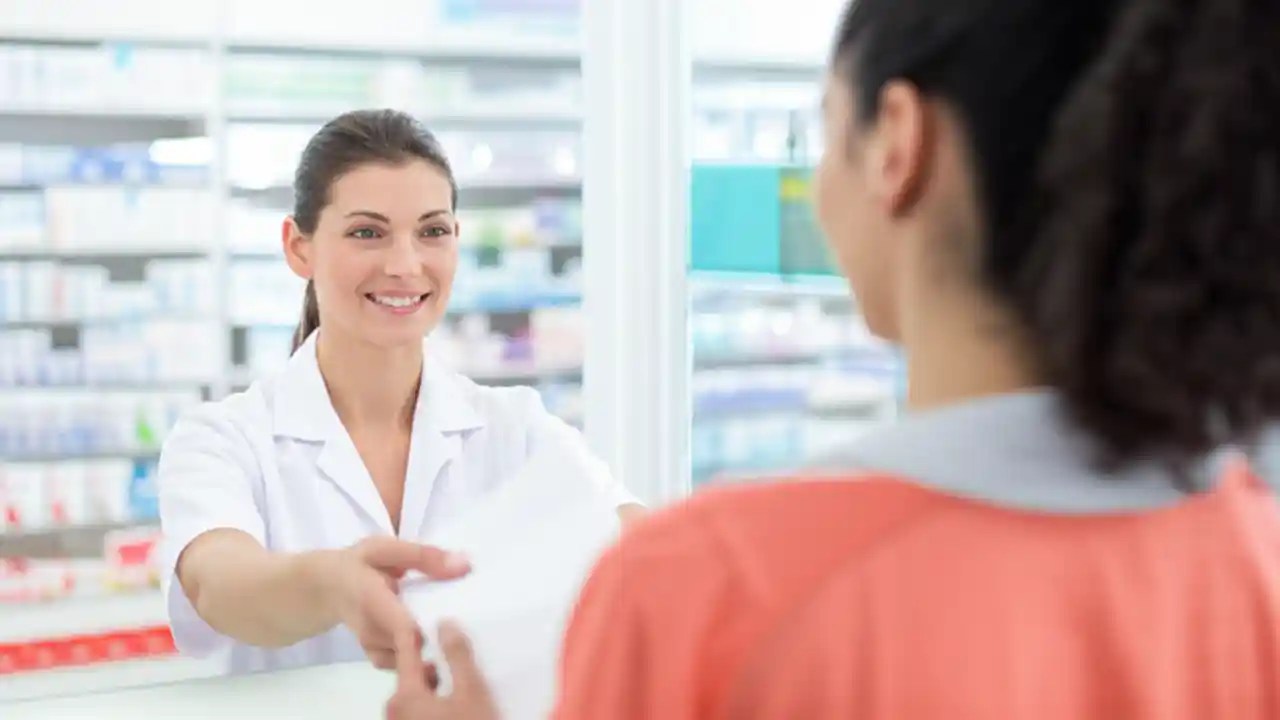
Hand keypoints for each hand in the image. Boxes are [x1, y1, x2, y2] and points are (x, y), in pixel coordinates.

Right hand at [323, 537, 470, 669]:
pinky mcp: (379, 658)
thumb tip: (464, 566)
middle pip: (413, 648)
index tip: (461, 630)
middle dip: (444, 645)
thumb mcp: (388, 549)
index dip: (431, 635)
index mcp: (374, 601)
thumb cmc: (360, 564)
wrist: (328, 588)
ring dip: (437, 655)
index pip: (403, 628)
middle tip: (476, 635)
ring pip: (411, 661)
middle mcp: (373, 632)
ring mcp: (375, 649)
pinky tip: (447, 651)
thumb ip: (424, 557)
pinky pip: (406, 666)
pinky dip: (426, 662)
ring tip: (466, 643)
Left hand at [386, 621, 498, 719]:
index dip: (417, 628)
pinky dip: (433, 698)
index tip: (429, 613)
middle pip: (412, 673)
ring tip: (460, 677)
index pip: (406, 648)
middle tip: (453, 650)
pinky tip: (455, 700)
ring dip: (435, 682)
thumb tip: (444, 623)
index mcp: (404, 694)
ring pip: (417, 692)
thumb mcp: (472, 691)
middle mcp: (395, 709)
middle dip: (432, 660)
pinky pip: (419, 708)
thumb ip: (458, 656)